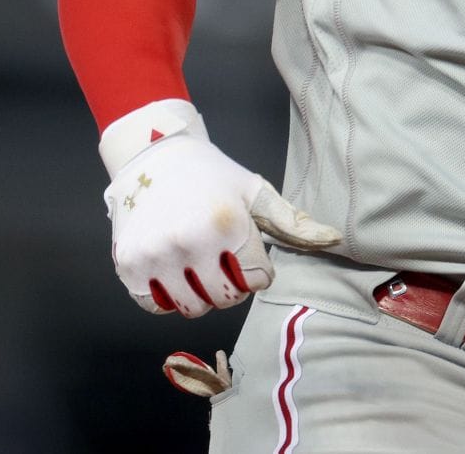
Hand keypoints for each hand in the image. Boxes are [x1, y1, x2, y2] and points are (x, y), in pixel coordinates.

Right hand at [104, 133, 339, 316]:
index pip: (258, 280)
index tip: (250, 253)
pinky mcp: (128, 265)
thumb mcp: (255, 192)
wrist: (154, 156)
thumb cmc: (213, 176)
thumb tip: (336, 240)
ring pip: (191, 308)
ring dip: (202, 295)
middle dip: (233, 286)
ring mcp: (155, 256)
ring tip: (201, 267)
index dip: (260, 270)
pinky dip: (169, 297)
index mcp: (227, 223)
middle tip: (226, 262)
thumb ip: (293, 222)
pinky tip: (175, 271)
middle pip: (226, 299)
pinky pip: (156, 305)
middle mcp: (189, 242)